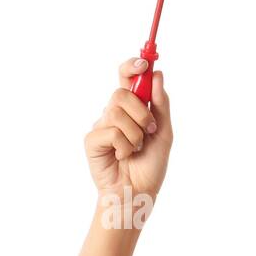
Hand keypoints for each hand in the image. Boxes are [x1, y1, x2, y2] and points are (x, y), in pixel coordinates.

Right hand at [84, 59, 172, 196]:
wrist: (138, 193)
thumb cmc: (150, 165)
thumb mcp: (164, 133)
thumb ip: (160, 104)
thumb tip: (157, 75)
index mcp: (132, 107)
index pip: (127, 78)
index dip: (132, 66)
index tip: (143, 62)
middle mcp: (114, 113)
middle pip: (121, 93)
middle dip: (141, 112)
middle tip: (149, 130)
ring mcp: (101, 125)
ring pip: (117, 112)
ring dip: (135, 134)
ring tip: (136, 149)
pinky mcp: (92, 140)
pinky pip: (110, 131)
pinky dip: (124, 146)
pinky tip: (122, 156)